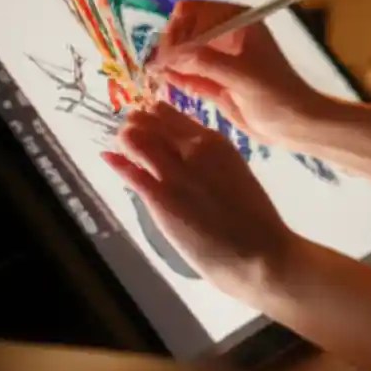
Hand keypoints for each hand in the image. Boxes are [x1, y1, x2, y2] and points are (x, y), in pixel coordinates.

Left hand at [105, 102, 300, 303]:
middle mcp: (194, 149)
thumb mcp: (235, 176)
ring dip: (126, 139)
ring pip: (136, 140)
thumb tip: (191, 160)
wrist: (261, 254)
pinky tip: (109, 157)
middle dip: (136, 124)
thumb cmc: (256, 221)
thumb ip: (212, 164)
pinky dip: (118, 162)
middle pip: (151, 122)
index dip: (154, 117)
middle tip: (130, 133)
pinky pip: (130, 171)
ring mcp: (175, 173)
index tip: (146, 121)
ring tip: (122, 145)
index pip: (173, 116)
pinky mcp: (160, 199)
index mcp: (217, 142)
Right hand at [147, 0, 331, 148]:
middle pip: (182, 31)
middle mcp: (225, 36)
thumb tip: (165, 56)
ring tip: (157, 77)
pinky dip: (176, 78)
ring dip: (168, 64)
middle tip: (159, 68)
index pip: (192, 11)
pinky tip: (167, 84)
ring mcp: (218, 60)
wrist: (294, 124)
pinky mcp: (214, 82)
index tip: (172, 54)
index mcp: (237, 21)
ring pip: (181, 54)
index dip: (177, 29)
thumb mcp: (240, 75)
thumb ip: (203, 62)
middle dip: (169, 48)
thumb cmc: (275, 94)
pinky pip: (186, 75)